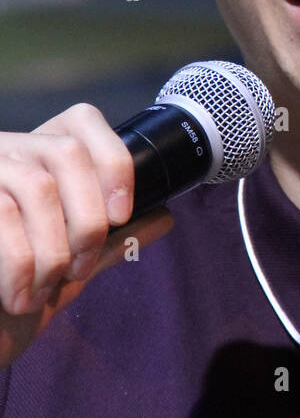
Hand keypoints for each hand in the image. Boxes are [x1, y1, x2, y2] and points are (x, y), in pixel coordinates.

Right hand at [0, 104, 173, 366]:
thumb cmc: (14, 290)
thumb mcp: (70, 264)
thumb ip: (110, 240)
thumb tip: (164, 215)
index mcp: (39, 156)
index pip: (83, 120)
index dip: (113, 161)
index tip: (121, 216)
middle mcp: (10, 151)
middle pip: (68, 152)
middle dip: (88, 217)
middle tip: (81, 269)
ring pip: (38, 186)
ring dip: (54, 249)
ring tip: (46, 289)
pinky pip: (3, 217)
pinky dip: (22, 266)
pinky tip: (21, 297)